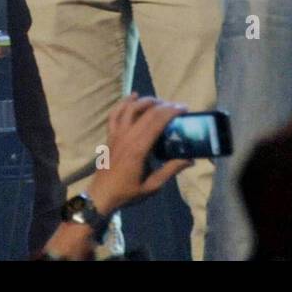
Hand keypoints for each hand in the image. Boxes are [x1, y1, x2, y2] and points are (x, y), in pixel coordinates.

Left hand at [85, 95, 192, 215]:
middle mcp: (128, 136)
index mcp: (139, 148)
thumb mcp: (152, 186)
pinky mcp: (110, 135)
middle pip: (147, 112)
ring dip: (147, 101)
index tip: (184, 109)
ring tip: (160, 102)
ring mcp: (117, 134)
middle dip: (165, 106)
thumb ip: (171, 170)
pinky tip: (133, 96)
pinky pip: (115, 114)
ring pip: (131, 108)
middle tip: (178, 107)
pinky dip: (124, 102)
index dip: (172, 112)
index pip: (157, 121)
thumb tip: (190, 160)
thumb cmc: (128, 192)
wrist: (101, 196)